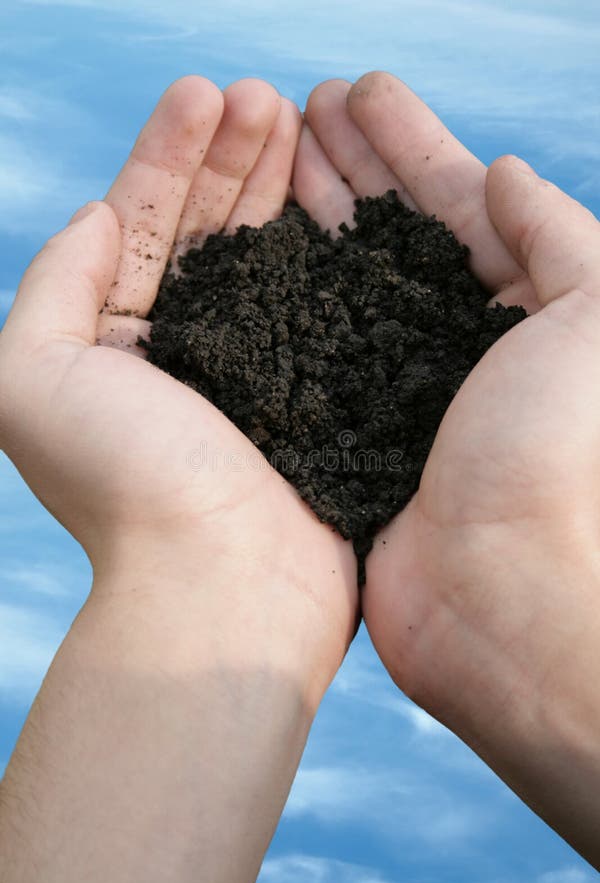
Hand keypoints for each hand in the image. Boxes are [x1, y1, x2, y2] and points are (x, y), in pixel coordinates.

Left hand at [0, 77, 357, 882]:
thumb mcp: (32, 376)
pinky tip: (334, 195)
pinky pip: (316, 302)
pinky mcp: (311, 390)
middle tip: (266, 94)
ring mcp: (255, 368)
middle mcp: (182, 350)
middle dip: (231, 156)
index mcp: (114, 342)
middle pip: (207, 229)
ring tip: (296, 113)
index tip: (204, 93)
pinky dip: (322, 246)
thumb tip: (102, 216)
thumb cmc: (126, 488)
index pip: (143, 224)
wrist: (226, 587)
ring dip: (276, 182)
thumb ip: (56, 284)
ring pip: (265, 255)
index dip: (168, 155)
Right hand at [294, 72, 599, 866]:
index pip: (458, 203)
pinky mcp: (349, 429)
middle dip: (350, 164)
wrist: (497, 598)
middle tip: (296, 107)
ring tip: (269, 152)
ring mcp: (397, 384)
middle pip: (394, 231)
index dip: (409, 142)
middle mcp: (458, 342)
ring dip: (312, 212)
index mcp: (524, 311)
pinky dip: (288, 294)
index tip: (358, 93)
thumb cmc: (553, 461)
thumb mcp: (594, 326)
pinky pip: (312, 342)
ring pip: (346, 278)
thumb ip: (561, 239)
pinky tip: (256, 253)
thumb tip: (508, 174)